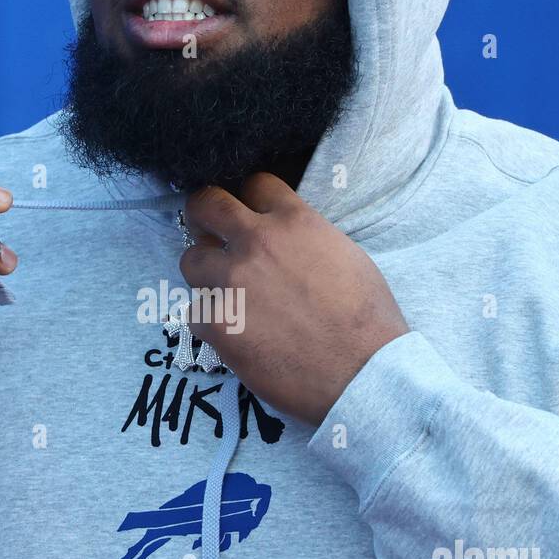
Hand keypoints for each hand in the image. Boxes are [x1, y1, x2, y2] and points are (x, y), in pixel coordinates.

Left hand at [179, 172, 409, 425]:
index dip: (249, 200)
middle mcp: (256, 243)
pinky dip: (210, 323)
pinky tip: (234, 336)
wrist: (363, 373)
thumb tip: (289, 242)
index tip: (247, 214)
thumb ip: (307, 238)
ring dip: (204, 275)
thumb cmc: (368, 321)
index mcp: (294, 221)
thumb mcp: (347, 256)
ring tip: (225, 296)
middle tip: (204, 231)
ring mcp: (231, 282)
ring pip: (190, 261)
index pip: (254, 185)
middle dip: (201, 215)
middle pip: (206, 205)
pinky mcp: (216, 324)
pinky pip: (194, 313)